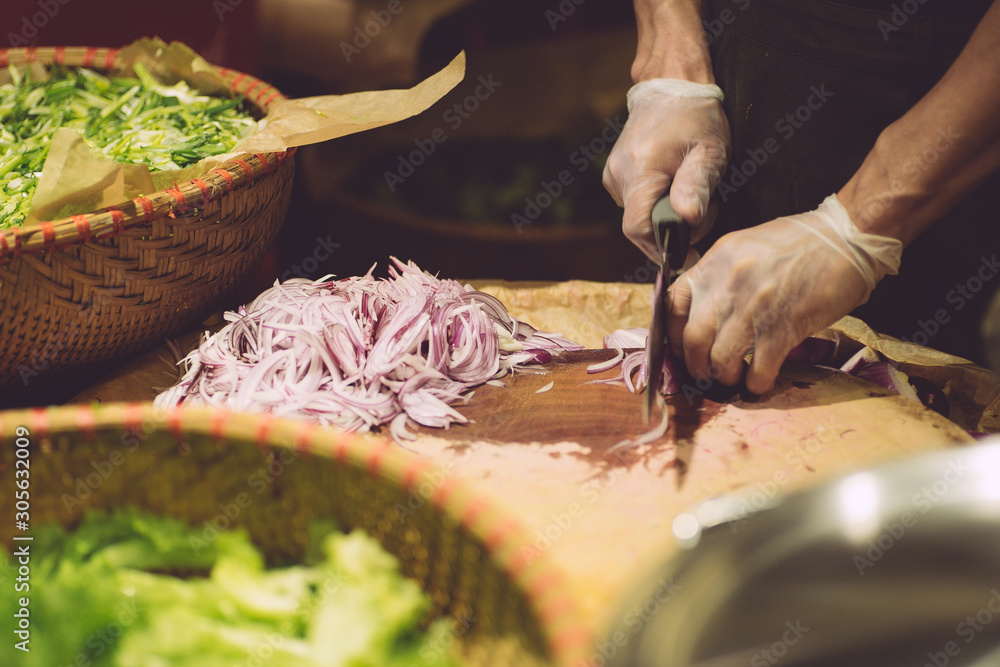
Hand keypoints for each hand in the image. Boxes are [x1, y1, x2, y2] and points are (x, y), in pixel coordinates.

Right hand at [603, 79, 730, 260]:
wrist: (670, 85)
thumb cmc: (696, 117)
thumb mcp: (709, 151)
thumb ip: (697, 186)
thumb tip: (687, 219)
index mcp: (639, 172)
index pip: (638, 230)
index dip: (662, 249)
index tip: (690, 254)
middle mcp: (618, 176)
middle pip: (641, 228)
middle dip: (674, 230)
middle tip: (706, 211)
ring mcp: (612, 176)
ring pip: (639, 217)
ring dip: (667, 217)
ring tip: (692, 193)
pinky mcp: (614, 176)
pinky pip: (636, 205)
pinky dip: (656, 205)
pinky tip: (675, 187)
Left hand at [667, 195, 903, 394]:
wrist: (846, 237)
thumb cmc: (800, 241)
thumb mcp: (745, 246)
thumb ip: (720, 274)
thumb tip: (704, 308)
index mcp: (715, 262)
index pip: (674, 303)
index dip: (672, 333)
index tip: (681, 348)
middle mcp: (728, 285)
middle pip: (693, 338)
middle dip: (695, 364)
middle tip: (704, 372)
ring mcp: (754, 308)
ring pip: (721, 358)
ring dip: (724, 375)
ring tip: (732, 377)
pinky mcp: (783, 328)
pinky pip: (759, 369)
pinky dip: (756, 384)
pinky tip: (759, 383)